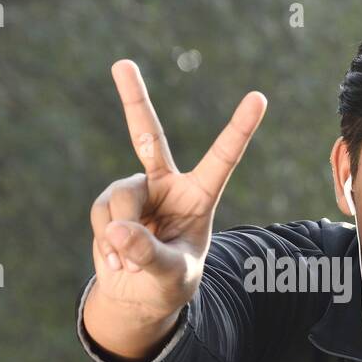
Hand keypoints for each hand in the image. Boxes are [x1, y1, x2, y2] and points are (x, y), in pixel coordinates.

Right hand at [89, 60, 267, 323]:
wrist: (139, 297)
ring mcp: (137, 193)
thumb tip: (117, 229)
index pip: (222, 159)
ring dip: (120, 233)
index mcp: (200, 197)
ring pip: (120, 198)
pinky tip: (117, 260)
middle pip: (148, 136)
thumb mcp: (171, 276)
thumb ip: (149, 255)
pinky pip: (103, 215)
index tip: (258, 97)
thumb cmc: (169, 285)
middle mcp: (167, 186)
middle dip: (132, 99)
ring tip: (130, 261)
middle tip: (121, 64)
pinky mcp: (112, 206)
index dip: (240, 129)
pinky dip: (106, 241)